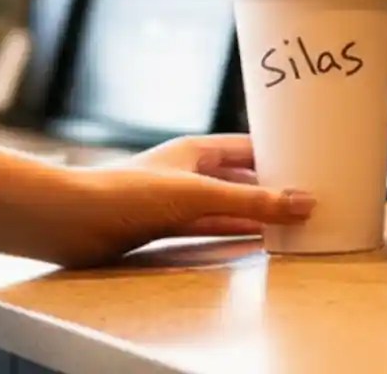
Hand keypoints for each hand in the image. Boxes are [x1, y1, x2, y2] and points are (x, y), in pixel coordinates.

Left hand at [46, 135, 313, 267]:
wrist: (73, 220)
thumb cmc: (128, 193)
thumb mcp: (199, 195)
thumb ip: (252, 203)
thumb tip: (304, 203)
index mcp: (197, 150)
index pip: (250, 147)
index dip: (280, 153)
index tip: (313, 160)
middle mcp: (190, 171)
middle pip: (242, 178)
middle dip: (273, 186)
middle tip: (312, 195)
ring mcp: (178, 199)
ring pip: (229, 206)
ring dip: (257, 213)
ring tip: (294, 219)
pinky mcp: (166, 226)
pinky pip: (212, 228)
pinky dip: (235, 233)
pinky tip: (258, 239)